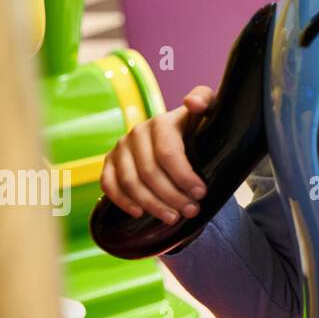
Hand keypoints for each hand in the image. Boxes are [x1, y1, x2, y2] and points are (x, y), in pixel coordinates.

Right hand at [99, 85, 214, 222]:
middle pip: (150, 172)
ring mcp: (121, 147)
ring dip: (151, 204)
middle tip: (190, 211)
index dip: (184, 176)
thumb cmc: (198, 124)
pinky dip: (123, 201)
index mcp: (161, 122)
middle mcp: (137, 132)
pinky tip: (139, 213)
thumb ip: (205, 100)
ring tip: (172, 218)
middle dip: (172, 196)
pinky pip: (109, 184)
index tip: (201, 193)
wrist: (179, 130)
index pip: (168, 153)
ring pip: (131, 182)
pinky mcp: (109, 161)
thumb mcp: (208, 109)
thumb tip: (192, 103)